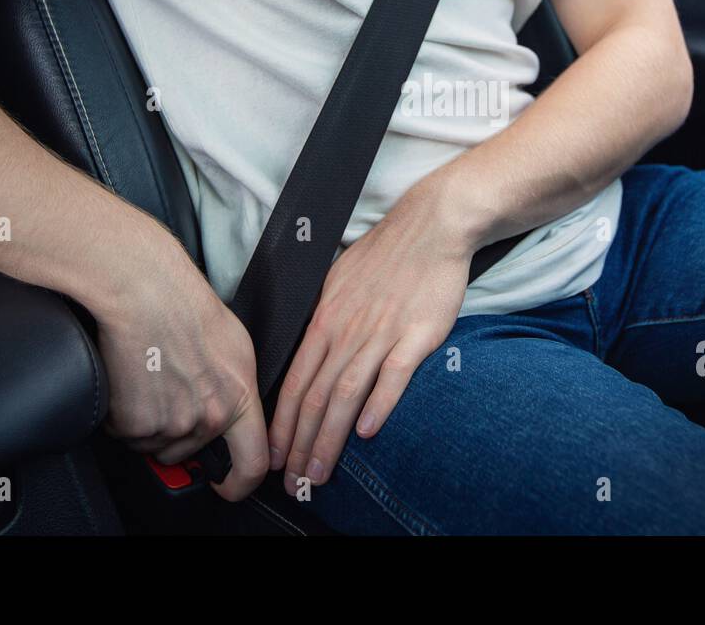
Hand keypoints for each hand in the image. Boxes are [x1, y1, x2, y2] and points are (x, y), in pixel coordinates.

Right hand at [94, 238, 268, 501]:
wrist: (146, 291)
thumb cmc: (185, 306)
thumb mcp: (236, 347)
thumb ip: (235, 386)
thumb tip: (232, 407)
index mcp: (239, 397)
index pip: (253, 462)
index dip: (240, 483)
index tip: (229, 485)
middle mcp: (208, 416)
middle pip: (189, 451)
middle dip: (177, 433)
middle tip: (168, 393)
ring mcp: (171, 423)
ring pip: (155, 443)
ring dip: (149, 423)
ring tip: (150, 377)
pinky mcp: (135, 423)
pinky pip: (126, 433)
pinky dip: (122, 415)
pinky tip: (130, 379)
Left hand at [268, 177, 476, 493]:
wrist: (431, 226)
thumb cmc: (386, 254)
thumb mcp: (338, 282)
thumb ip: (325, 321)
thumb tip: (309, 351)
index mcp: (326, 320)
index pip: (295, 381)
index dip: (282, 423)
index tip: (273, 454)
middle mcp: (347, 330)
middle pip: (315, 396)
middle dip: (299, 443)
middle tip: (293, 479)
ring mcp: (381, 333)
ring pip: (345, 393)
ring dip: (329, 437)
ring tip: (320, 470)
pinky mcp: (416, 334)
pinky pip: (392, 375)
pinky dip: (378, 404)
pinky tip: (367, 431)